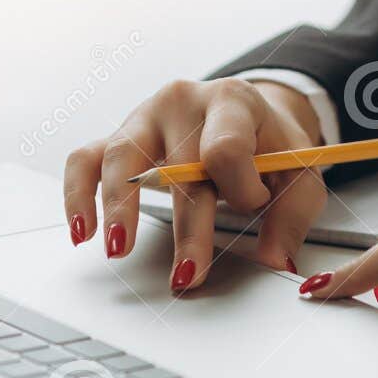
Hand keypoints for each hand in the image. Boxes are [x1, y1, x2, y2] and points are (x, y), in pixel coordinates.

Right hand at [64, 78, 326, 289]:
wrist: (251, 114)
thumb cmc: (271, 147)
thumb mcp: (299, 174)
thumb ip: (292, 217)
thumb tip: (276, 262)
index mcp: (233, 102)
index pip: (226, 149)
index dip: (242, 188)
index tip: (253, 206)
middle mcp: (183, 102)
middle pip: (176, 166)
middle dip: (186, 227)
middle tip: (186, 275)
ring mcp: (143, 116)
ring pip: (121, 158)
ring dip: (118, 208)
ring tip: (117, 249)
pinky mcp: (117, 135)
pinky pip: (85, 159)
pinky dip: (78, 194)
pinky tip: (83, 231)